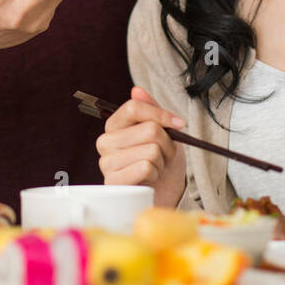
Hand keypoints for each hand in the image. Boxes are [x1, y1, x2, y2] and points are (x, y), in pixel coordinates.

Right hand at [96, 87, 186, 206]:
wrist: (162, 193)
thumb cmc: (161, 161)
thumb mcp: (163, 131)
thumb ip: (150, 109)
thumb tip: (137, 90)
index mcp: (114, 125)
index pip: (133, 107)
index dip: (160, 114)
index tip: (180, 124)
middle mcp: (105, 141)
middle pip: (149, 130)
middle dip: (167, 144)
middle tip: (164, 155)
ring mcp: (106, 162)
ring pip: (151, 151)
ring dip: (161, 162)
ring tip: (156, 168)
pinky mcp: (113, 182)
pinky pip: (145, 168)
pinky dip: (155, 175)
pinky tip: (148, 180)